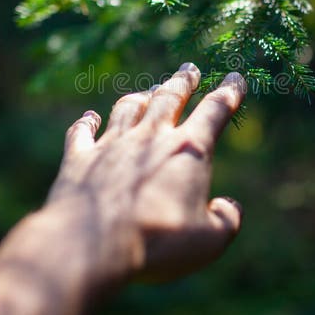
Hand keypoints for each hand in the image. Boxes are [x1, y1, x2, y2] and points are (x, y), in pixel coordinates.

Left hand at [46, 62, 246, 281]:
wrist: (91, 246)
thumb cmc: (158, 243)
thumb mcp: (210, 241)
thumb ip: (227, 220)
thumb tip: (228, 207)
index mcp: (189, 149)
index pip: (215, 110)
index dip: (229, 93)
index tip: (236, 78)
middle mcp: (150, 136)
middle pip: (170, 98)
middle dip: (183, 82)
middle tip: (190, 69)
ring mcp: (111, 144)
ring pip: (128, 107)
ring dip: (141, 96)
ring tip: (149, 90)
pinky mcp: (79, 159)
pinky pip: (82, 132)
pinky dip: (87, 123)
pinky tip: (89, 118)